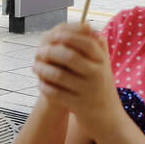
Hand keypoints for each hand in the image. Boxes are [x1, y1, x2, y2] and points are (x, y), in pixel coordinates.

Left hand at [31, 24, 121, 138]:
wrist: (109, 119)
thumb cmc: (101, 87)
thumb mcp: (104, 66)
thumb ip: (97, 46)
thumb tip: (85, 24)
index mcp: (103, 62)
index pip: (86, 42)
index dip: (69, 36)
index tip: (54, 34)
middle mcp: (97, 74)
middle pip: (70, 57)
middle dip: (50, 52)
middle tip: (39, 51)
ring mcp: (88, 90)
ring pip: (59, 75)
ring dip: (43, 69)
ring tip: (35, 67)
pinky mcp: (78, 105)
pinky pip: (56, 93)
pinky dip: (45, 87)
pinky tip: (40, 84)